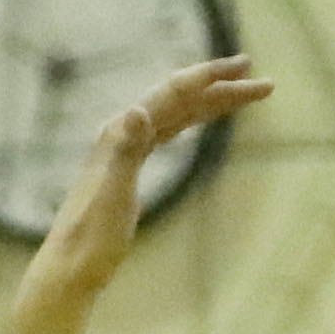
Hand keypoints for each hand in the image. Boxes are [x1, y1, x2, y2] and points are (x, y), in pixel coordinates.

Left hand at [21, 55, 273, 314]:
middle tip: (263, 81)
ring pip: (178, 114)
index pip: (175, 93)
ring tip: (244, 94)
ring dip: (212, 102)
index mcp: (123, 131)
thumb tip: (139, 109)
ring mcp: (127, 148)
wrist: (71, 265)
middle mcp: (125, 131)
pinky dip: (191, 121)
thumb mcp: (114, 194)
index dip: (211, 77)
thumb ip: (126, 151)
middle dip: (222, 87)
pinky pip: (169, 131)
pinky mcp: (130, 167)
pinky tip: (201, 120)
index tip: (246, 67)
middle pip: (182, 99)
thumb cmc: (93, 237)